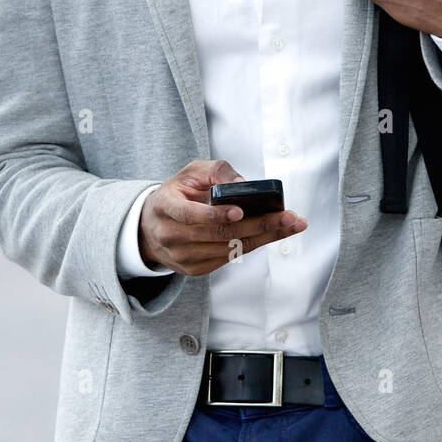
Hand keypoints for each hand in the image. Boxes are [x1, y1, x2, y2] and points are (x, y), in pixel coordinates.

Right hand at [137, 159, 305, 276]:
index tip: (240, 210)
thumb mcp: (191, 172)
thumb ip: (216, 171)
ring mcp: (183, 258)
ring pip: (229, 249)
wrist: (151, 226)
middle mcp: (172, 237)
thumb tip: (244, 184)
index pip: (190, 215)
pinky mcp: (195, 269)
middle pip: (219, 235)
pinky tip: (274, 233)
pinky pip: (229, 257)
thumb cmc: (178, 193)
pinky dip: (254, 244)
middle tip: (288, 217)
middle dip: (258, 225)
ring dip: (264, 237)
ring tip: (291, 224)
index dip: (215, 214)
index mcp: (165, 208)